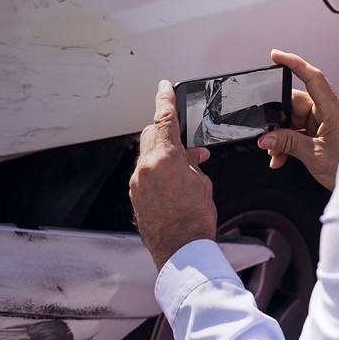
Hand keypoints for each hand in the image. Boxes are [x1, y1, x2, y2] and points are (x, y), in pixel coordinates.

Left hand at [130, 80, 216, 269]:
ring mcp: (137, 183)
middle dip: (167, 132)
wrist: (181, 253)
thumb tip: (189, 157)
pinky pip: (146, 174)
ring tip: (186, 169)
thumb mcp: (202, 184)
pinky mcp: (135, 197)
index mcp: (164, 159)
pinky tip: (174, 184)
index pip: (163, 119)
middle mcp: (145, 168)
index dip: (165, 99)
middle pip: (152, 135)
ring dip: (165, 155)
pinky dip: (158, 172)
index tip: (164, 87)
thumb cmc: (195, 220)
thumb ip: (192, 164)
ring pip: (148, 155)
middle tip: (186, 142)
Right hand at [257, 50, 338, 189]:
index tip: (276, 55)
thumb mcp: (314, 156)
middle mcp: (330, 112)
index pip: (314, 78)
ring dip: (282, 136)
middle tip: (267, 135)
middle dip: (278, 119)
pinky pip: (299, 131)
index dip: (295, 63)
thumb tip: (266, 138)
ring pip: (294, 120)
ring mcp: (325, 122)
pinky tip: (280, 157)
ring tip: (275, 154)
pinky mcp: (322, 133)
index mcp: (333, 110)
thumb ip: (288, 144)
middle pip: (296, 103)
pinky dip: (288, 143)